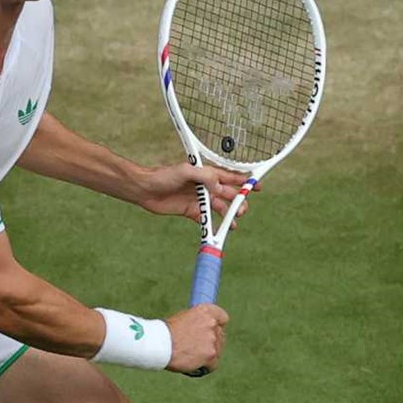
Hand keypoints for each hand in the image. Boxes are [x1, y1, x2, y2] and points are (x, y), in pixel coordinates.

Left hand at [138, 160, 254, 221]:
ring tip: (234, 222)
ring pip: (220, 208)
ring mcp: (199, 199)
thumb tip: (220, 187)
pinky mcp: (192, 211)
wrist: (145, 190)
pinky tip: (220, 231)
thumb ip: (204, 177)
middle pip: (229, 195)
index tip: (257, 186)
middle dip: (239, 201)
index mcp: (207, 174)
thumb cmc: (163, 176)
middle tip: (242, 210)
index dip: (245, 181)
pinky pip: (207, 219)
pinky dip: (215, 225)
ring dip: (229, 215)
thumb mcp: (185, 171)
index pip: (230, 177)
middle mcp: (205, 187)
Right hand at [165, 303, 227, 374]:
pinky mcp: (211, 355)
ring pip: (217, 350)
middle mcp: (211, 323)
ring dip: (207, 354)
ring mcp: (212, 340)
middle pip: (220, 335)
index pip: (222, 317)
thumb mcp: (182, 318)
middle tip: (196, 347)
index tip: (213, 330)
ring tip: (190, 356)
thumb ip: (197, 322)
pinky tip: (194, 365)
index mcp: (205, 311)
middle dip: (211, 342)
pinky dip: (205, 366)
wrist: (158, 345)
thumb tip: (203, 328)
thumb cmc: (165, 332)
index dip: (218, 325)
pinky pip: (213, 364)